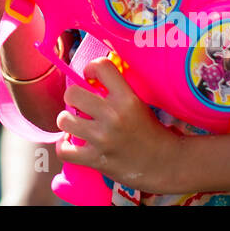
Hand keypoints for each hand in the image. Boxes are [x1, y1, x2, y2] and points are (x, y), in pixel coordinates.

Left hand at [55, 57, 181, 192]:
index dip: (91, 68)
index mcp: (126, 98)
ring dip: (67, 121)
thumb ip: (116, 91)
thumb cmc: (151, 132)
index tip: (91, 77)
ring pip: (64, 120)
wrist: (166, 164)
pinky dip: (63, 147)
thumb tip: (90, 78)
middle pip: (72, 93)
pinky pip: (64, 151)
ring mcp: (103, 138)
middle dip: (73, 98)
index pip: (100, 66)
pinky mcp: (96, 160)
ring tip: (76, 124)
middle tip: (81, 105)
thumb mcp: (138, 103)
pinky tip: (71, 144)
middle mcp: (113, 116)